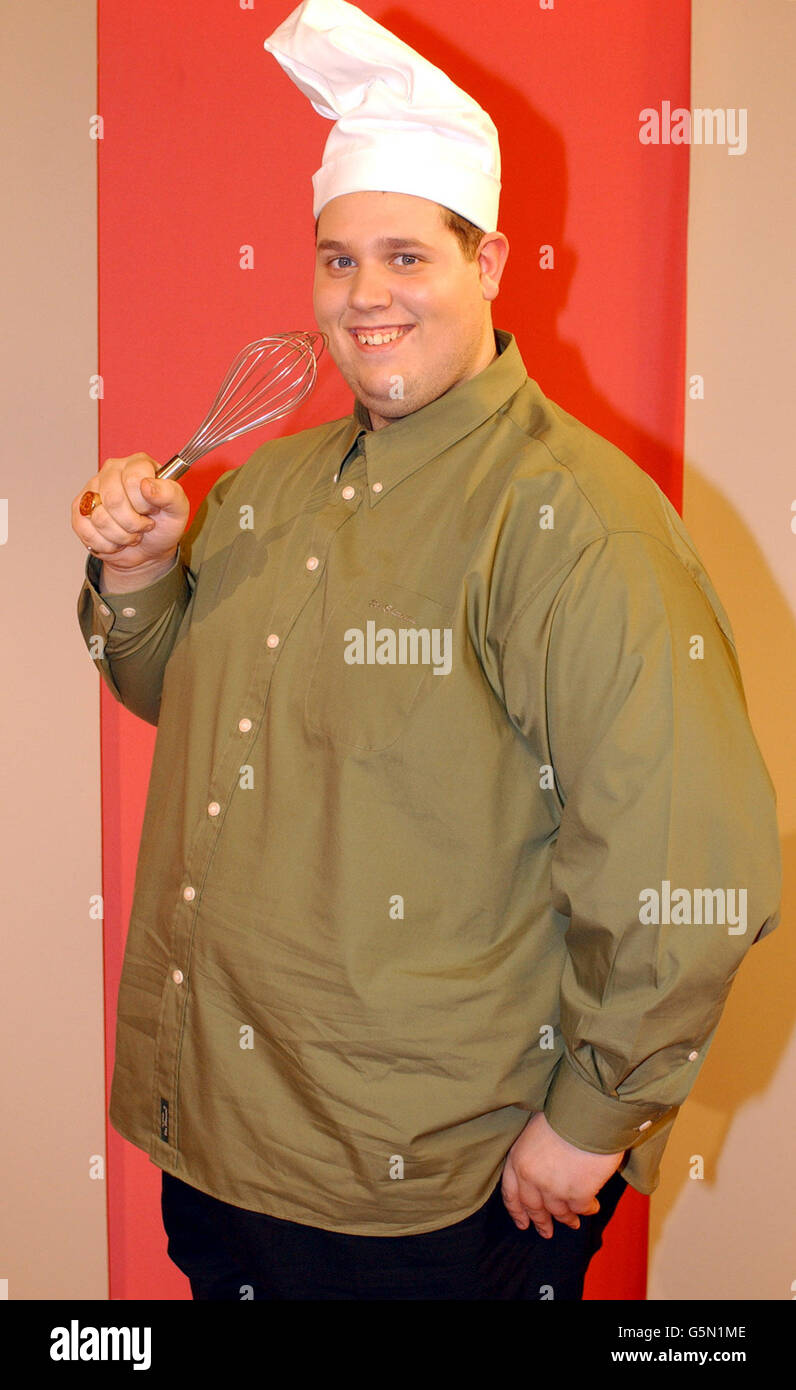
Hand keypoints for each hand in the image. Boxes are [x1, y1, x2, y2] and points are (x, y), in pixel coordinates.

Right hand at [72, 452, 189, 571]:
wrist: (147, 551)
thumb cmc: (162, 526)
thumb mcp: (178, 511)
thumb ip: (171, 494)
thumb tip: (148, 485)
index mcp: (138, 463)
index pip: (134, 480)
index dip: (145, 503)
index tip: (153, 509)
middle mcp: (112, 470)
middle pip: (114, 500)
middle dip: (133, 523)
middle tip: (143, 525)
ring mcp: (92, 488)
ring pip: (100, 518)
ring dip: (121, 536)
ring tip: (130, 532)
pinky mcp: (79, 509)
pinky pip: (87, 530)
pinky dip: (106, 544)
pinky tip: (115, 538)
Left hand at [501, 1110, 624, 1237]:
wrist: (586, 1113)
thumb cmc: (562, 1113)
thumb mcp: (535, 1130)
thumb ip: (533, 1153)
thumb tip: (543, 1169)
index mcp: (517, 1160)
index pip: (511, 1194)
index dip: (516, 1211)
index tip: (522, 1223)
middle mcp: (531, 1179)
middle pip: (533, 1208)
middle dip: (541, 1222)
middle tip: (546, 1232)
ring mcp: (554, 1189)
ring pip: (559, 1212)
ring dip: (567, 1219)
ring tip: (573, 1223)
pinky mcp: (577, 1194)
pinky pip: (581, 1208)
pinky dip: (588, 1209)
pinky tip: (593, 1207)